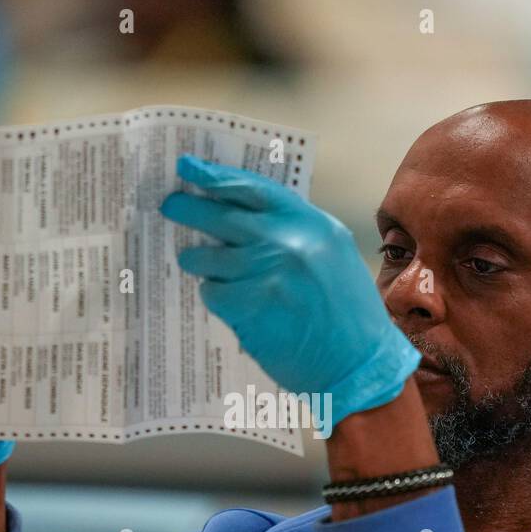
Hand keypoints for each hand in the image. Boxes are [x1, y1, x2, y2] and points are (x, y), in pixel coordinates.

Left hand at [160, 155, 419, 430]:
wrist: (360, 363)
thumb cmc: (347, 314)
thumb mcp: (331, 255)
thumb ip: (294, 232)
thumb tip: (242, 217)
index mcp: (311, 224)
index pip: (254, 189)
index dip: (217, 176)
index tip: (189, 168)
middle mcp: (289, 240)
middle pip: (222, 216)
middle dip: (189, 210)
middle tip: (170, 206)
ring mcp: (267, 272)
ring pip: (209, 258)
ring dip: (200, 262)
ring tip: (207, 270)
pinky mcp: (250, 306)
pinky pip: (214, 293)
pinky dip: (217, 299)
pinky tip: (237, 308)